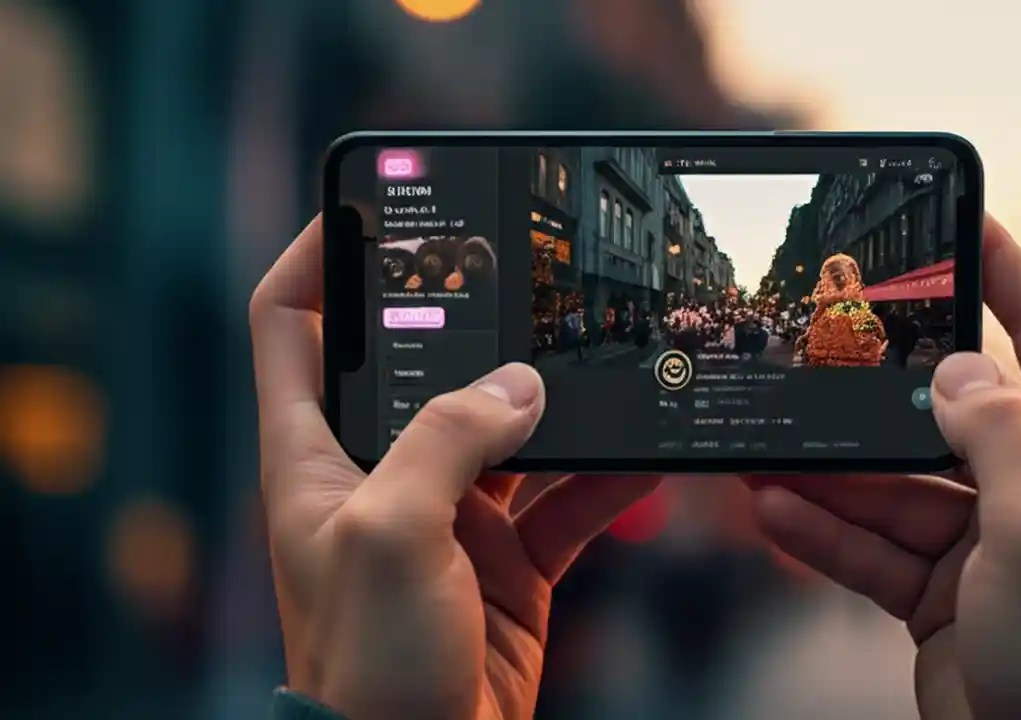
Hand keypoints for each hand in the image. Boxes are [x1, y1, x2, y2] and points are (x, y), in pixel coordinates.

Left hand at [250, 217, 659, 719]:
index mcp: (316, 457)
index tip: (370, 212)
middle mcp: (381, 474)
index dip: (317, 256)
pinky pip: (563, 497)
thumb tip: (518, 384)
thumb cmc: (367, 670)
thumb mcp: (392, 534)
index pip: (292, 325)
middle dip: (467, 318)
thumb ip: (451, 442)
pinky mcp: (508, 558)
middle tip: (518, 274)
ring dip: (550, 400)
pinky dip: (602, 474)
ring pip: (504, 427)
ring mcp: (448, 515)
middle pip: (418, 363)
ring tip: (595, 360)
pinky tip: (639, 451)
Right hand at [748, 216, 1020, 718]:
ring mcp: (991, 538)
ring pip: (898, 481)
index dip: (1004, 271)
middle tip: (822, 351)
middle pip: (953, 411)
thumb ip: (1000, 434)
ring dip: (833, 474)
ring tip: (767, 449)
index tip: (958, 221)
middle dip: (882, 395)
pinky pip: (874, 541)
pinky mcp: (942, 586)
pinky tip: (773, 507)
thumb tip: (960, 367)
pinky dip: (825, 529)